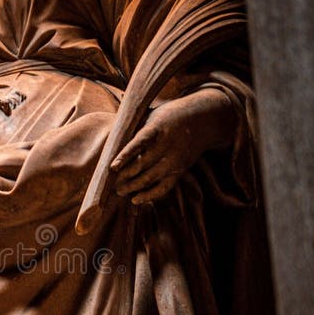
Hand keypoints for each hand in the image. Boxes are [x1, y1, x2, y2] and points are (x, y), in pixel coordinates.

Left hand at [110, 88, 235, 203]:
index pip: (139, 143)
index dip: (125, 156)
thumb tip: (111, 137)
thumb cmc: (169, 116)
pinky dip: (149, 195)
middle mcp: (167, 145)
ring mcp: (174, 159)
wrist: (203, 120)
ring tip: (119, 191)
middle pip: (143, 164)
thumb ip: (135, 125)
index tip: (112, 167)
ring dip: (133, 186)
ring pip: (151, 178)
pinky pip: (164, 187)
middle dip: (125, 176)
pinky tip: (135, 200)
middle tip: (110, 183)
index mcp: (157, 128)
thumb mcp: (152, 114)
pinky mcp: (180, 170)